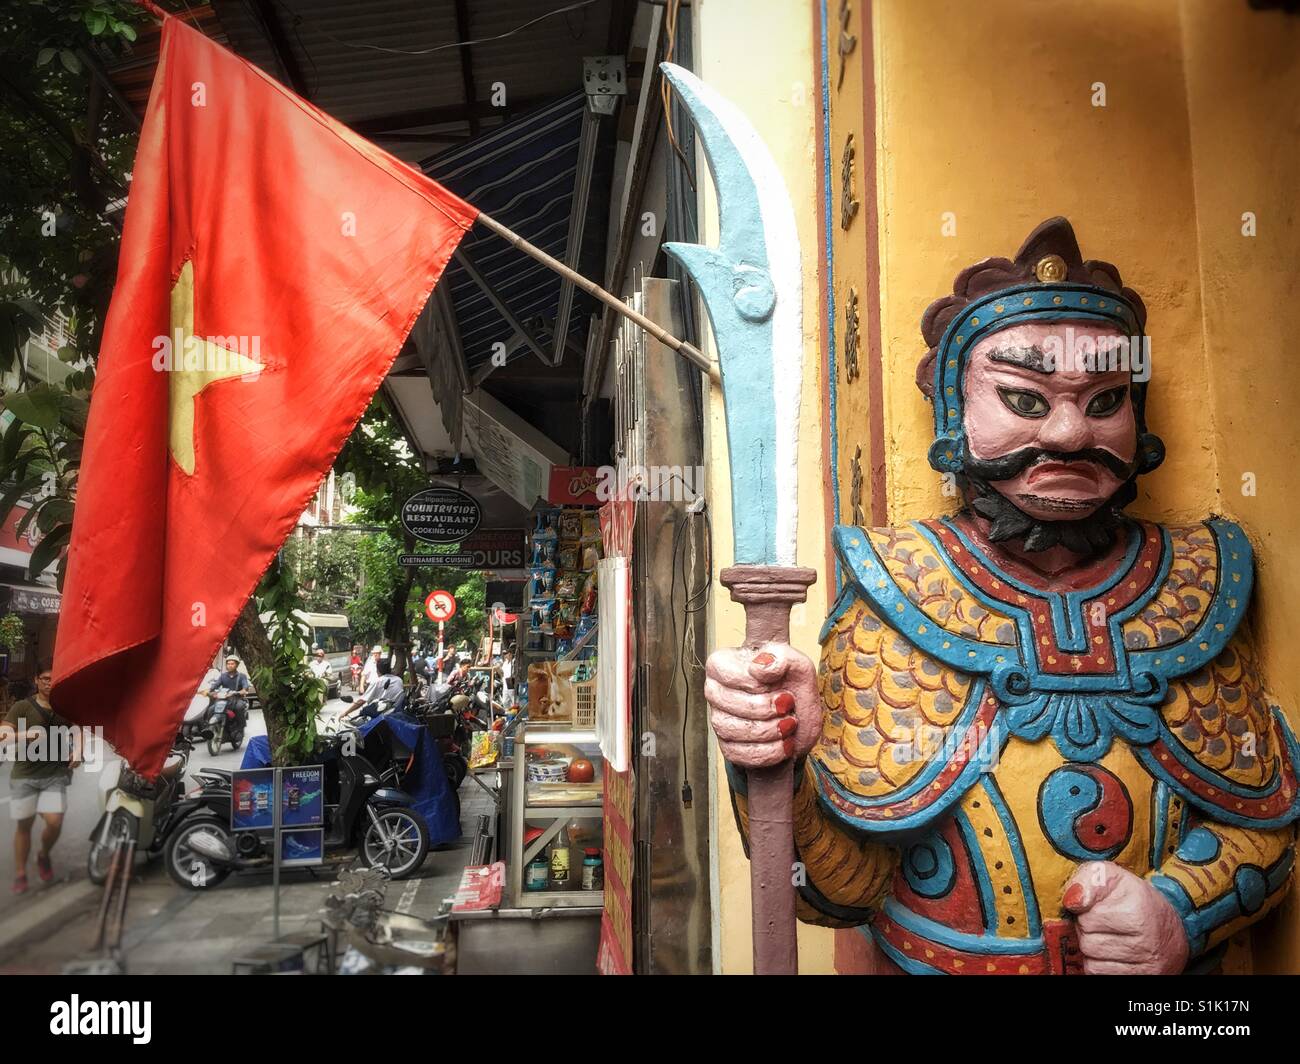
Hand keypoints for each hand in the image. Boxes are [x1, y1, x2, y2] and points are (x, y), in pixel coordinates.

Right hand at [704, 642, 821, 768]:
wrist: (802, 717)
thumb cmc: (793, 684)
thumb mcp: (797, 664)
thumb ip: (781, 657)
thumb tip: (758, 667)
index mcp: (723, 664)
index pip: (726, 672)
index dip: (755, 683)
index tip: (779, 686)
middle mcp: (715, 691)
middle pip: (727, 703)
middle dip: (763, 708)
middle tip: (788, 705)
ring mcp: (719, 720)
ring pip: (730, 730)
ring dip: (768, 731)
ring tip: (789, 724)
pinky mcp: (729, 747)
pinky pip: (738, 754)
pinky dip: (767, 752)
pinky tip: (785, 744)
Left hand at [1063, 861, 1189, 974]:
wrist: (1169, 926)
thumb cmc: (1134, 899)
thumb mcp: (1112, 876)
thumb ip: (1087, 880)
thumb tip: (1071, 901)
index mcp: (1136, 911)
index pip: (1086, 919)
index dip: (1085, 911)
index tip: (1098, 908)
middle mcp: (1145, 941)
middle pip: (1087, 942)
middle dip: (1088, 931)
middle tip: (1104, 924)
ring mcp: (1146, 964)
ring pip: (1092, 962)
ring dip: (1094, 950)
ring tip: (1109, 937)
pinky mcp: (1143, 978)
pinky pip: (1100, 974)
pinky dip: (1100, 965)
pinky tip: (1112, 953)